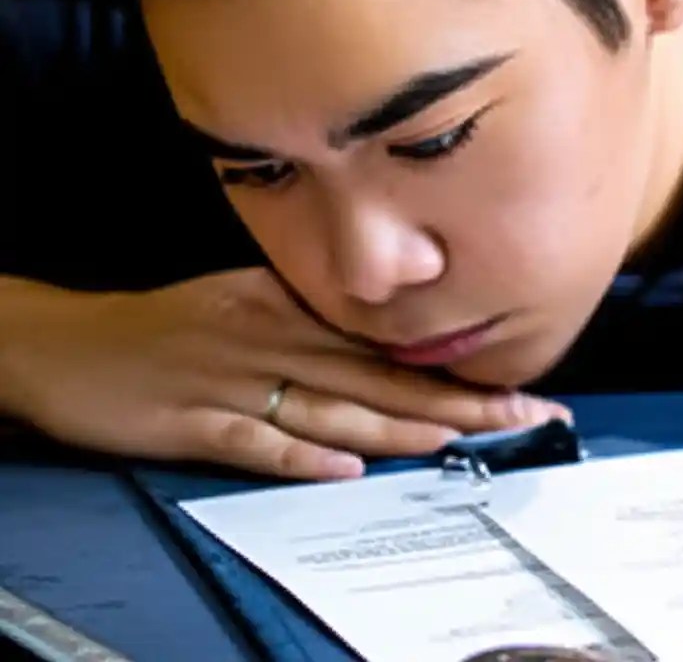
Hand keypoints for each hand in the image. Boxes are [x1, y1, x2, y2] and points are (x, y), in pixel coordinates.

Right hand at [3, 268, 568, 478]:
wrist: (70, 346)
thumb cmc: (171, 327)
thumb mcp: (247, 302)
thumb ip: (315, 323)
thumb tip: (390, 345)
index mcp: (290, 310)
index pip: (390, 344)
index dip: (456, 369)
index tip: (517, 387)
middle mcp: (272, 340)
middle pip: (378, 377)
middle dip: (457, 401)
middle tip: (523, 416)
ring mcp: (234, 382)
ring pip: (331, 407)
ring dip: (399, 426)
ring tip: (459, 438)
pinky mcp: (192, 421)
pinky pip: (255, 440)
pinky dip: (300, 455)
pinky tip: (344, 467)